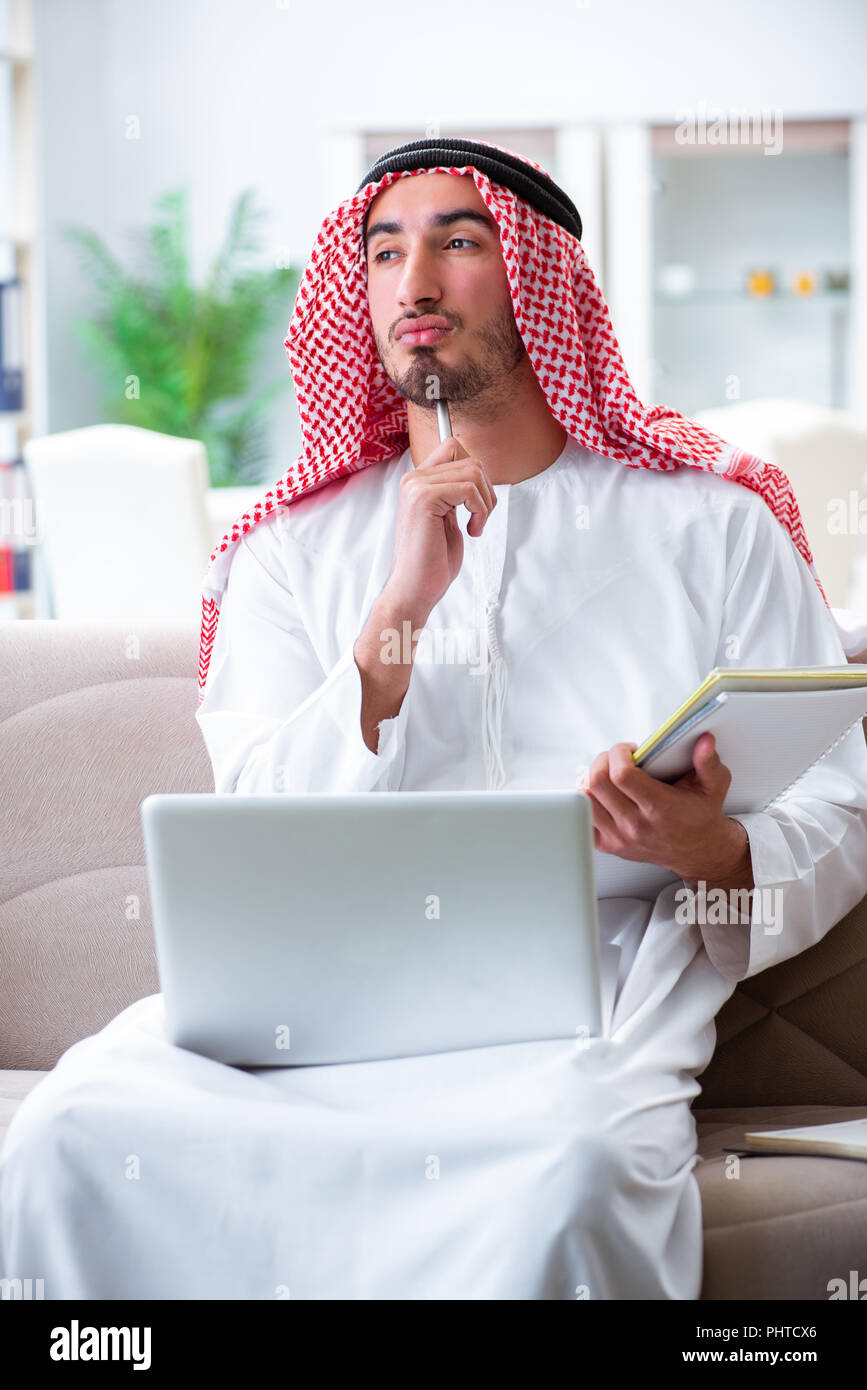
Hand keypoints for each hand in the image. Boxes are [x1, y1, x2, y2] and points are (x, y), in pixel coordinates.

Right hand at [381, 434, 496, 622]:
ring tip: (476, 525)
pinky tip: (472, 531)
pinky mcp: (423, 498)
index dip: (475, 472)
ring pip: (473, 472)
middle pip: (468, 458)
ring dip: (485, 502)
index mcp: (417, 481)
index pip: (453, 447)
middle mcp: (413, 479)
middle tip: (480, 517)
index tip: (476, 502)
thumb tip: (476, 470)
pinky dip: (480, 511)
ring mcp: (416, 487)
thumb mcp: (448, 516)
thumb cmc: (432, 560)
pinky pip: (469, 489)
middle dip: (486, 489)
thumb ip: (455, 491)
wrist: (414, 589)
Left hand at [579, 732, 747, 882]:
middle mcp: (635, 825)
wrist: (698, 850)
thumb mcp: (713, 786)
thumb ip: (708, 762)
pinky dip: (587, 801)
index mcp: (659, 808)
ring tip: (609, 773)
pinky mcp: (609, 845)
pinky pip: (583, 818)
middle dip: (603, 761)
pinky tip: (603, 793)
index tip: (630, 749)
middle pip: (597, 783)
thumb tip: (704, 741)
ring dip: (592, 779)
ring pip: (585, 799)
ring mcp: (619, 838)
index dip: (619, 754)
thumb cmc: (701, 814)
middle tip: (617, 758)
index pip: (621, 775)